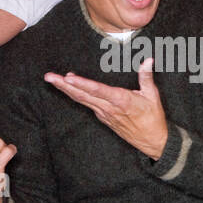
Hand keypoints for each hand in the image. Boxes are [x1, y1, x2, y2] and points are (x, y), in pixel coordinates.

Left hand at [44, 57, 168, 158]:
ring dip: (66, 90)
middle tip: (49, 77)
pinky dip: (76, 95)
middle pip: (82, 95)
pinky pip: (87, 105)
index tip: (68, 77)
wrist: (152, 141)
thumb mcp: (152, 96)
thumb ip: (146, 77)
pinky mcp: (104, 118)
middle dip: (64, 86)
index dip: (82, 84)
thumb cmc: (153, 118)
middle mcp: (109, 108)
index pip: (97, 90)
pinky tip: (69, 88)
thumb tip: (148, 60)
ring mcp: (104, 114)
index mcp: (121, 101)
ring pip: (82, 100)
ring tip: (53, 80)